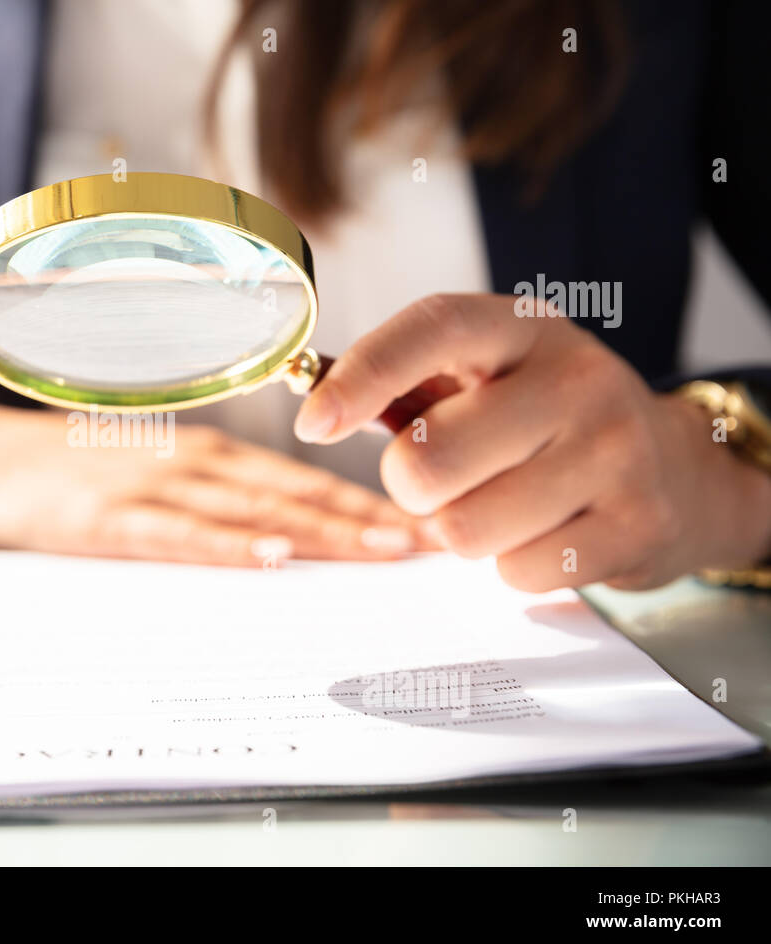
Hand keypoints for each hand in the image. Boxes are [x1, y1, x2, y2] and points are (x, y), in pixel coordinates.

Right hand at [0, 395, 434, 565]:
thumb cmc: (69, 470)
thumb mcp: (147, 471)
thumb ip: (209, 497)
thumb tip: (280, 535)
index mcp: (205, 453)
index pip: (301, 479)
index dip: (364, 502)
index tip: (421, 527)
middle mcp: (191, 462)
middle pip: (294, 492)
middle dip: (366, 520)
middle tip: (430, 545)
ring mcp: (150, 487)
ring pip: (251, 510)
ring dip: (320, 530)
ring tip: (382, 552)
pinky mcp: (108, 518)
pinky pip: (178, 534)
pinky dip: (227, 544)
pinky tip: (269, 557)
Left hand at [294, 294, 770, 590]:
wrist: (674, 465)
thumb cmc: (543, 419)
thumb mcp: (487, 375)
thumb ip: (406, 384)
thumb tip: (316, 409)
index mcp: (525, 328)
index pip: (434, 328)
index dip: (362, 375)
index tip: (312, 423)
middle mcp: (577, 378)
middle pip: (430, 460)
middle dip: (411, 486)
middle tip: (443, 479)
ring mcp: (615, 452)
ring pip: (465, 529)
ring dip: (463, 530)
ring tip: (503, 502)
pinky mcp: (637, 524)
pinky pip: (516, 572)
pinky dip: (512, 564)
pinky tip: (548, 530)